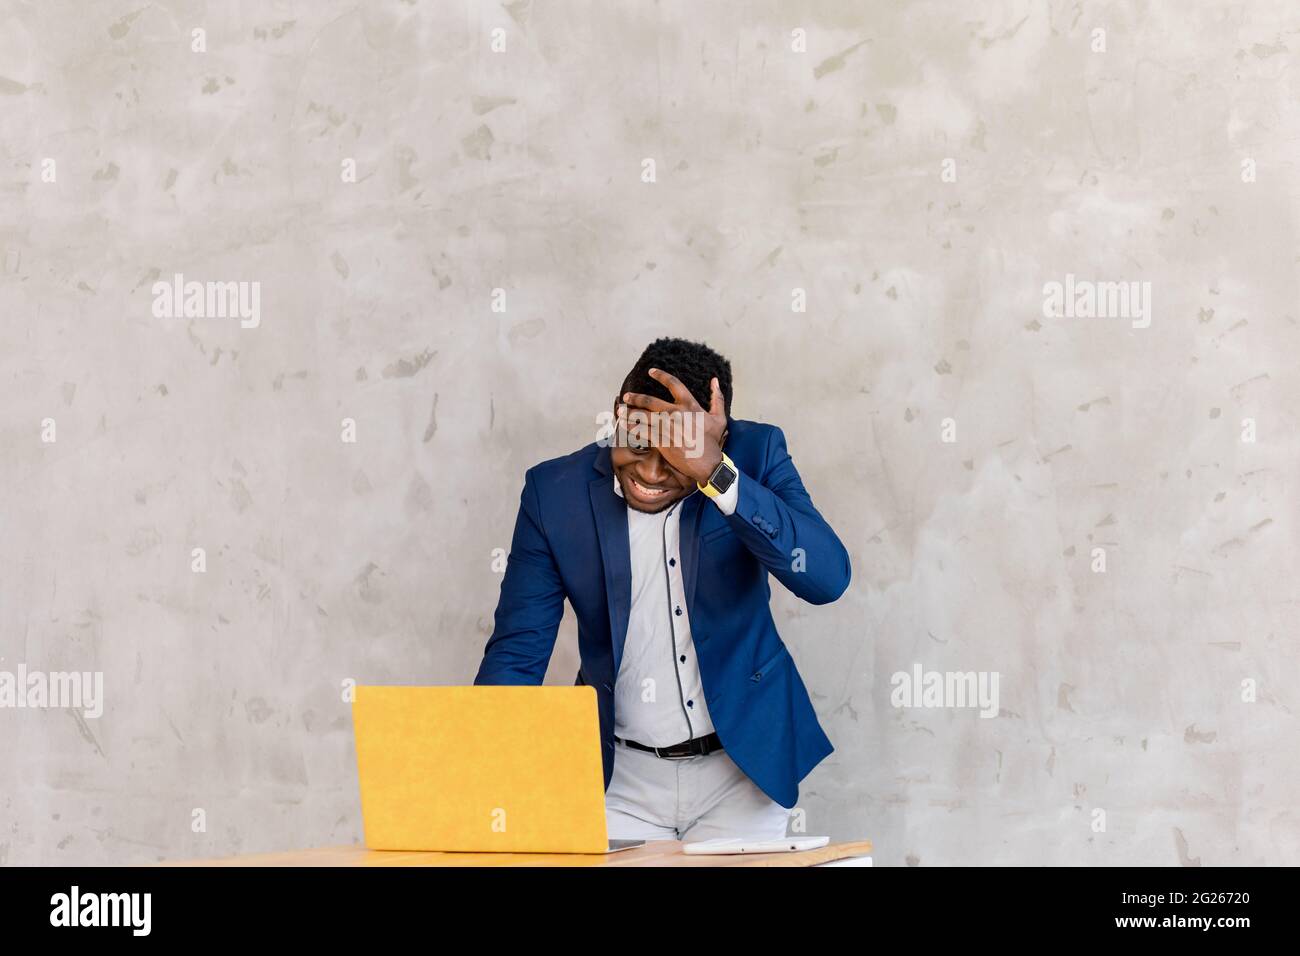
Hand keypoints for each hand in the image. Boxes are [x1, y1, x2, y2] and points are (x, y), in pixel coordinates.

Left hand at [621, 368, 727, 483]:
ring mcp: (666, 426)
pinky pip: (641, 432)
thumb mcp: (719, 418)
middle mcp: (675, 413)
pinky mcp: (660, 440)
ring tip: (620, 410)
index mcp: (689, 404)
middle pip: (649, 400)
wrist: (707, 463)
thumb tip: (715, 380)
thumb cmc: (713, 442)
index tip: (651, 371)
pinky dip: (631, 428)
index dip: (661, 375)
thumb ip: (716, 397)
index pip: (673, 383)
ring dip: (629, 413)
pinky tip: (624, 426)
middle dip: (635, 397)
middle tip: (626, 396)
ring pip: (642, 416)